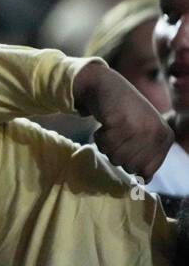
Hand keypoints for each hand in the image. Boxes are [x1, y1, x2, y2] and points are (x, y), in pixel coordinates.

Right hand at [74, 62, 173, 179]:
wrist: (105, 84)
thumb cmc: (123, 112)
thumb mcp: (143, 134)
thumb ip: (147, 156)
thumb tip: (145, 181)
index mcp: (166, 138)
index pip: (147, 172)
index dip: (130, 161)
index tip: (127, 143)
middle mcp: (156, 133)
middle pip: (130, 166)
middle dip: (118, 153)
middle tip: (118, 134)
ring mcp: (139, 127)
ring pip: (116, 157)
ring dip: (107, 145)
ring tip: (111, 127)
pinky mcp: (120, 121)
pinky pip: (104, 145)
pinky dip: (99, 137)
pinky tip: (105, 123)